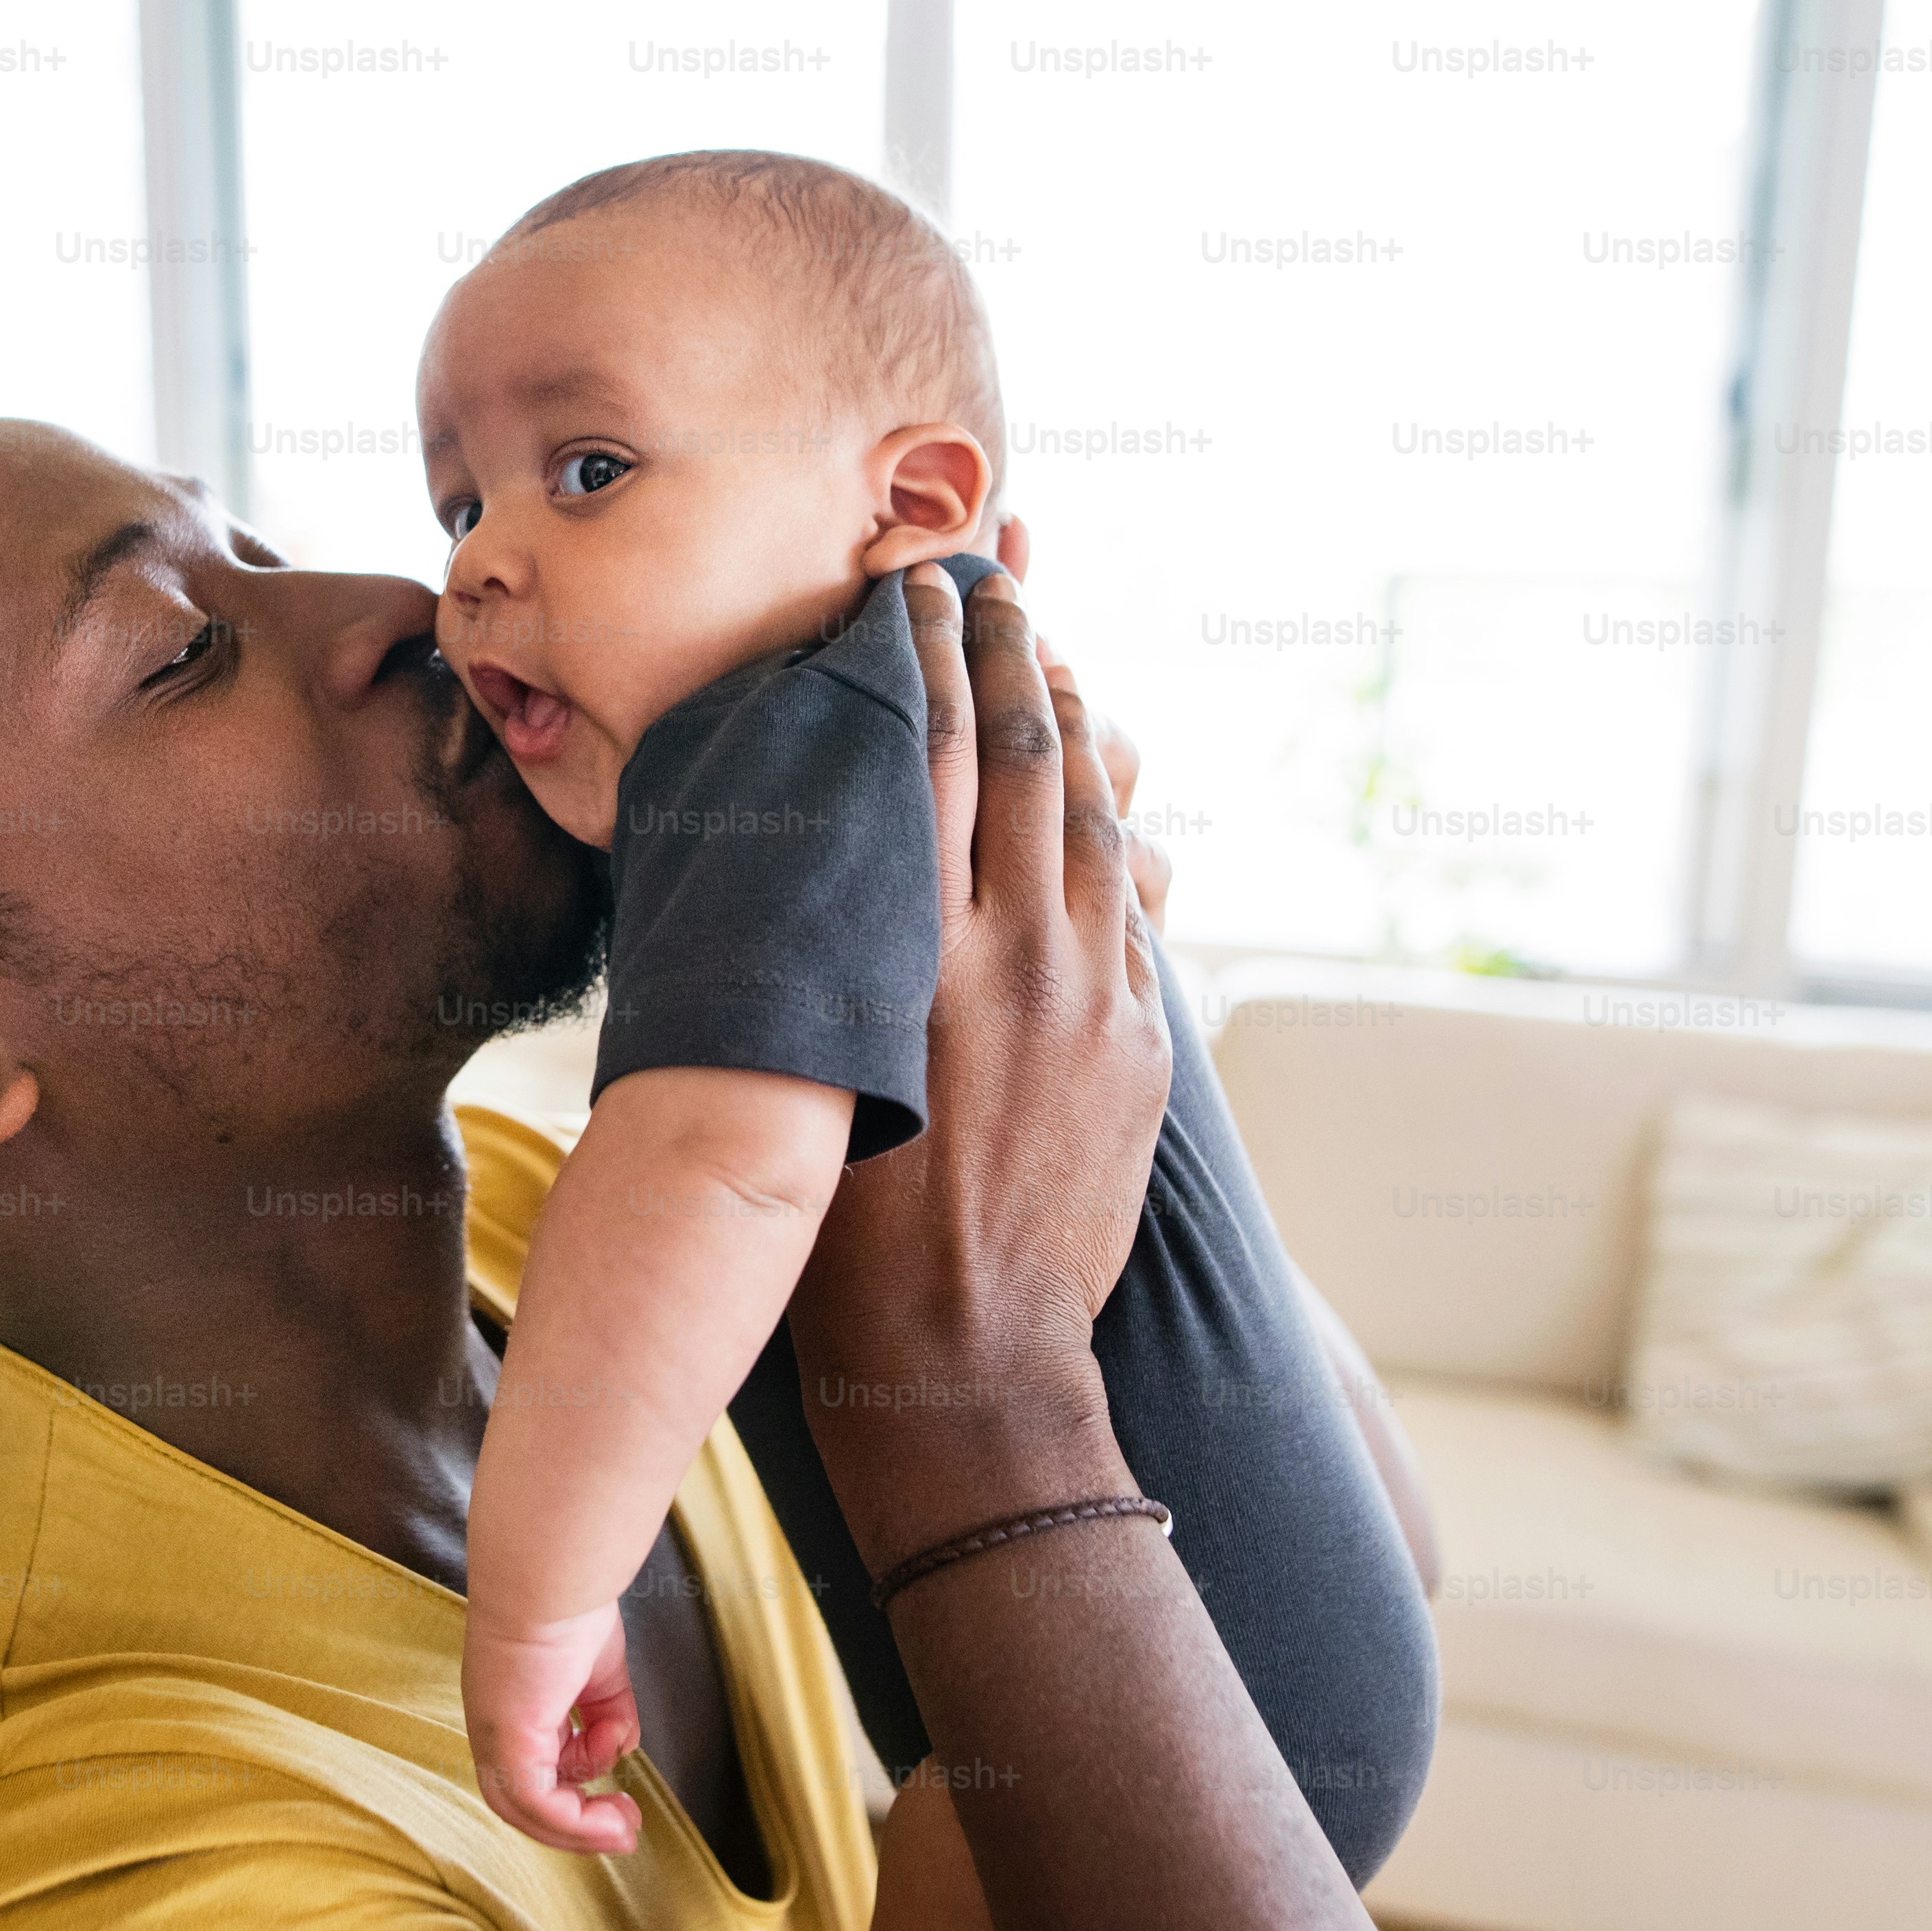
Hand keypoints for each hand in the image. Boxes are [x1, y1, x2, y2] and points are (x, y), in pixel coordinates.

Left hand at [463, 1600, 642, 1854]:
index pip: (528, 1770)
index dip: (572, 1793)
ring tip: (626, 1828)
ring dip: (580, 1830)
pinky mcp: (509, 1739)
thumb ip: (608, 1712)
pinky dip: (577, 1820)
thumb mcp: (599, 1671)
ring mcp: (494, 1734)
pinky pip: (539, 1802)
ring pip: (526, 1810)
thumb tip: (620, 1749)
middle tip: (625, 1828)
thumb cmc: (569, 1604)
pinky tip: (616, 1813)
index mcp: (507, 1706)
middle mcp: (491, 1726)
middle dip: (576, 1823)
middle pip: (522, 1800)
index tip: (616, 1799)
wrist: (552, 1573)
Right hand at [783, 567, 1169, 1575]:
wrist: (963, 1362)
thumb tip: (811, 837)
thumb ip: (813, 948)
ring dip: (1069, 714)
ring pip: (1091, 810)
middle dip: (1010, 646)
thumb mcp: (790, 1070)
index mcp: (911, 957)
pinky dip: (1106, 818)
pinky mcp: (1141, 1037)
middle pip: (1021, 754)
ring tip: (1047, 643)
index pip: (925, 754)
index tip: (918, 578)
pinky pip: (1126, 895)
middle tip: (992, 568)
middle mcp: (1014, 956)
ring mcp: (1096, 993)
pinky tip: (1094, 778)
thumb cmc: (834, 1235)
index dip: (927, 650)